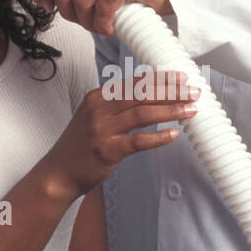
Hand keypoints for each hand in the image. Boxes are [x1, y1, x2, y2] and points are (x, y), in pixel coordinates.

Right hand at [42, 76, 198, 200]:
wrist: (58, 173)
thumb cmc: (80, 145)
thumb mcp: (93, 116)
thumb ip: (116, 105)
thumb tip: (150, 95)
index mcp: (97, 97)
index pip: (135, 82)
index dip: (160, 79)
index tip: (181, 77)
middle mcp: (99, 110)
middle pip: (142, 95)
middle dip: (171, 91)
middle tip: (192, 91)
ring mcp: (102, 130)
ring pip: (142, 114)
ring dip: (170, 111)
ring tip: (190, 110)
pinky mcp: (107, 151)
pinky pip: (138, 142)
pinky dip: (158, 137)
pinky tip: (173, 134)